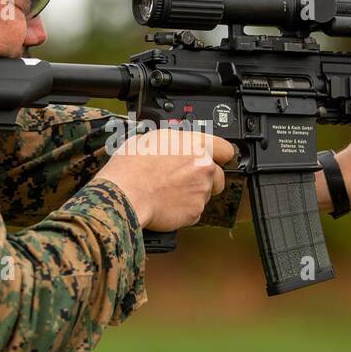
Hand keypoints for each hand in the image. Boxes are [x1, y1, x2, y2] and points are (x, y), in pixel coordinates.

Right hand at [94, 129, 236, 230]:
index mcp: (196, 145)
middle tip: (183, 178)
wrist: (125, 195)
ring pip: (205, 193)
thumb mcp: (151, 139)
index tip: (215, 159)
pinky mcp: (194, 212)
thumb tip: (171, 144)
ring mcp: (201, 191)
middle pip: (217, 174)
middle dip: (205, 178)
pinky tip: (166, 204)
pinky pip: (194, 210)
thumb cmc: (131, 167)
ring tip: (168, 191)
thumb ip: (172, 142)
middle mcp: (204, 167)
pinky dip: (183, 210)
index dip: (219, 155)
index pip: (225, 149)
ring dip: (192, 193)